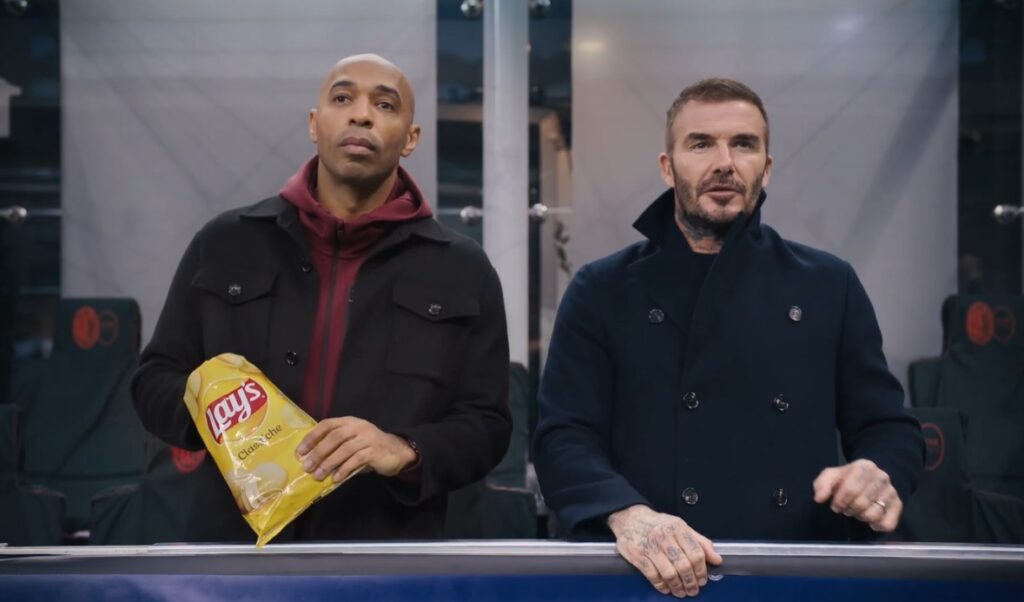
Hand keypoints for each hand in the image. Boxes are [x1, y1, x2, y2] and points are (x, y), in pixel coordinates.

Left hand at [295, 417, 416, 482]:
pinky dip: (344, 469)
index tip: (300, 451)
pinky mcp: (375, 451)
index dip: (312, 437)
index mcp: (349, 422)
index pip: (327, 425)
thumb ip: (336, 448)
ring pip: (344, 449)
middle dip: (319, 452)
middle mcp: (358, 427)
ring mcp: (367, 438)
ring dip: (329, 463)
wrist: (397, 451)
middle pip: (334, 437)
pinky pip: (356, 460)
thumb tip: (313, 461)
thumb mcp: (352, 443)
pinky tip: (336, 478)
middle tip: (307, 466)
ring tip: (318, 475)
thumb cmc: (369, 448)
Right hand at [608, 505, 721, 597]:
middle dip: (691, 582)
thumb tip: (716, 559)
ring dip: (677, 586)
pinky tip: (666, 587)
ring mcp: (650, 546)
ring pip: (669, 573)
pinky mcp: (637, 555)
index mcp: (678, 528)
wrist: (629, 518)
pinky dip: (661, 585)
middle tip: (693, 589)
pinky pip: (653, 575)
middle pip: (684, 565)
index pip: (696, 553)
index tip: (703, 579)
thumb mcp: (681, 526)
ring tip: (680, 591)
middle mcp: (664, 536)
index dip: (702, 571)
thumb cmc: (657, 524)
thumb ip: (700, 542)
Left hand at [813, 459, 901, 531]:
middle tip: (846, 508)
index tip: (835, 505)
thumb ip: (822, 484)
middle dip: (849, 509)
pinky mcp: (899, 506)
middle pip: (861, 503)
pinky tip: (870, 519)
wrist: (874, 477)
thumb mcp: (833, 475)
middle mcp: (882, 477)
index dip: (840, 501)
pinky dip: (876, 525)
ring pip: (873, 515)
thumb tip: (819, 498)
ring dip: (861, 517)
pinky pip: (887, 524)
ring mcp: (892, 492)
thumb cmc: (849, 478)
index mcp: (864, 467)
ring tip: (857, 511)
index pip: (850, 489)